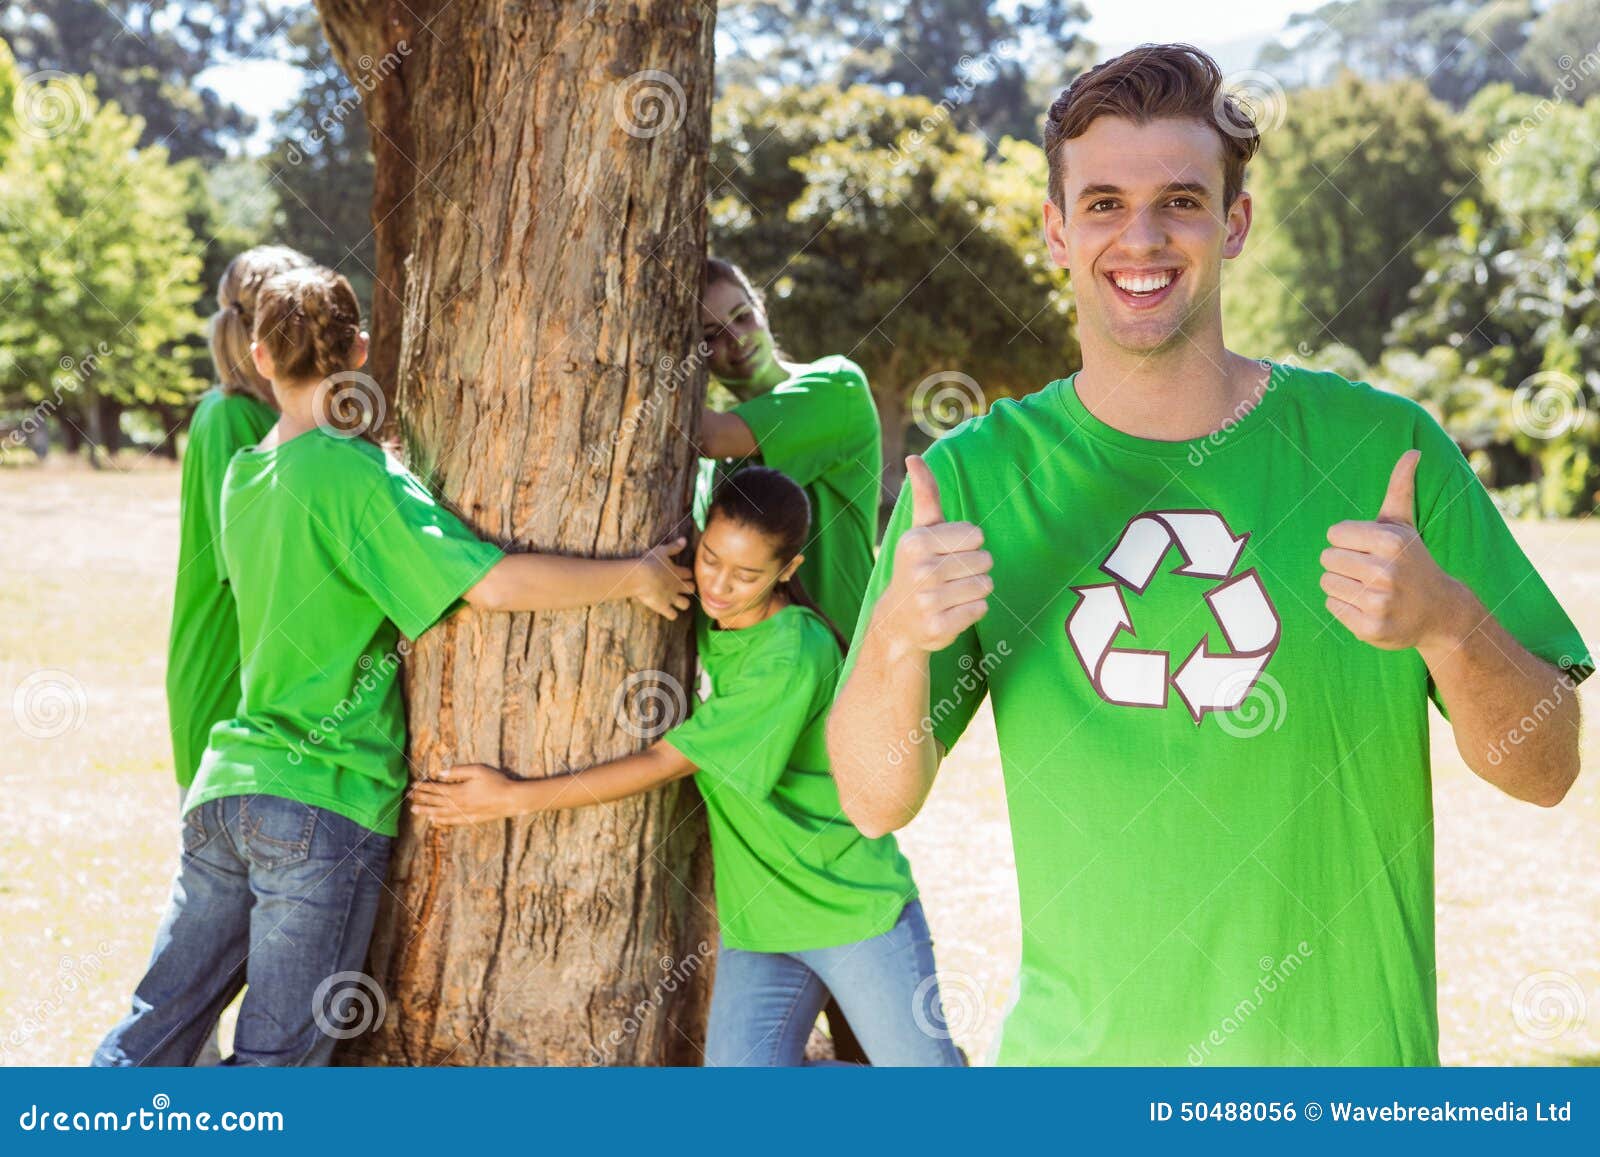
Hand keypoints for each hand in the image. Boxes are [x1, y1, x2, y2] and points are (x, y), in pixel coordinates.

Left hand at [409, 763, 521, 824]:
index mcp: (459, 791)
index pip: (436, 789)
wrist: (511, 799)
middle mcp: (458, 804)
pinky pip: (451, 822)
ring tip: (415, 810)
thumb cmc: (496, 781)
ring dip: (427, 811)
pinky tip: (434, 821)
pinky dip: (441, 821)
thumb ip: (458, 771)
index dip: (424, 787)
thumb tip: (440, 773)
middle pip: (435, 802)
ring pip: (440, 813)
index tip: (413, 786)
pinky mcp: (470, 820)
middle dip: (421, 799)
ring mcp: (464, 814)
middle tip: (408, 798)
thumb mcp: (478, 770)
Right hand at [630, 536, 693, 618]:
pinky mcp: (664, 607)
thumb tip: (685, 539)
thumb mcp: (661, 551)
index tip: (680, 574)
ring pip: (686, 604)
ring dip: (682, 603)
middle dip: (688, 589)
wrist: (641, 577)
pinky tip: (666, 610)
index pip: (689, 574)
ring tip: (674, 601)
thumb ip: (674, 547)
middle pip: (691, 589)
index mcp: (677, 572)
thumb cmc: (649, 562)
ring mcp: (671, 598)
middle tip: (679, 588)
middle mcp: (677, 586)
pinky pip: (673, 615)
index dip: (686, 574)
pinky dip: (671, 614)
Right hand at [880, 456, 992, 653]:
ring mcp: (928, 601)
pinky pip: (980, 610)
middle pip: (985, 560)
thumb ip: (924, 494)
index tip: (947, 554)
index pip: (977, 534)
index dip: (968, 544)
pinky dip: (972, 611)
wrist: (898, 620)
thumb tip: (913, 458)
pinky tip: (951, 611)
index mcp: (916, 542)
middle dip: (975, 567)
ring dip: (975, 590)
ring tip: (952, 593)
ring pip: (985, 585)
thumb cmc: (916, 566)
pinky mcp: (938, 628)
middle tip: (950, 576)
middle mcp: (920, 570)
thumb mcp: (919, 530)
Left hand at [1321, 450, 1466, 650]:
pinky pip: (1331, 607)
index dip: (1347, 540)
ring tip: (1369, 587)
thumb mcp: (1404, 525)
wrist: (1441, 612)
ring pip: (1326, 583)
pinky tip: (1368, 606)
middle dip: (1343, 562)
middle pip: (1327, 558)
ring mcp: (1379, 602)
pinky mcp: (1371, 628)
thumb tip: (1413, 451)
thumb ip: (1400, 488)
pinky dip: (1344, 607)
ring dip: (1341, 585)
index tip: (1368, 548)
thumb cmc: (1412, 561)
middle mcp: (1386, 571)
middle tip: (1368, 570)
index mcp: (1390, 541)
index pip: (1334, 533)